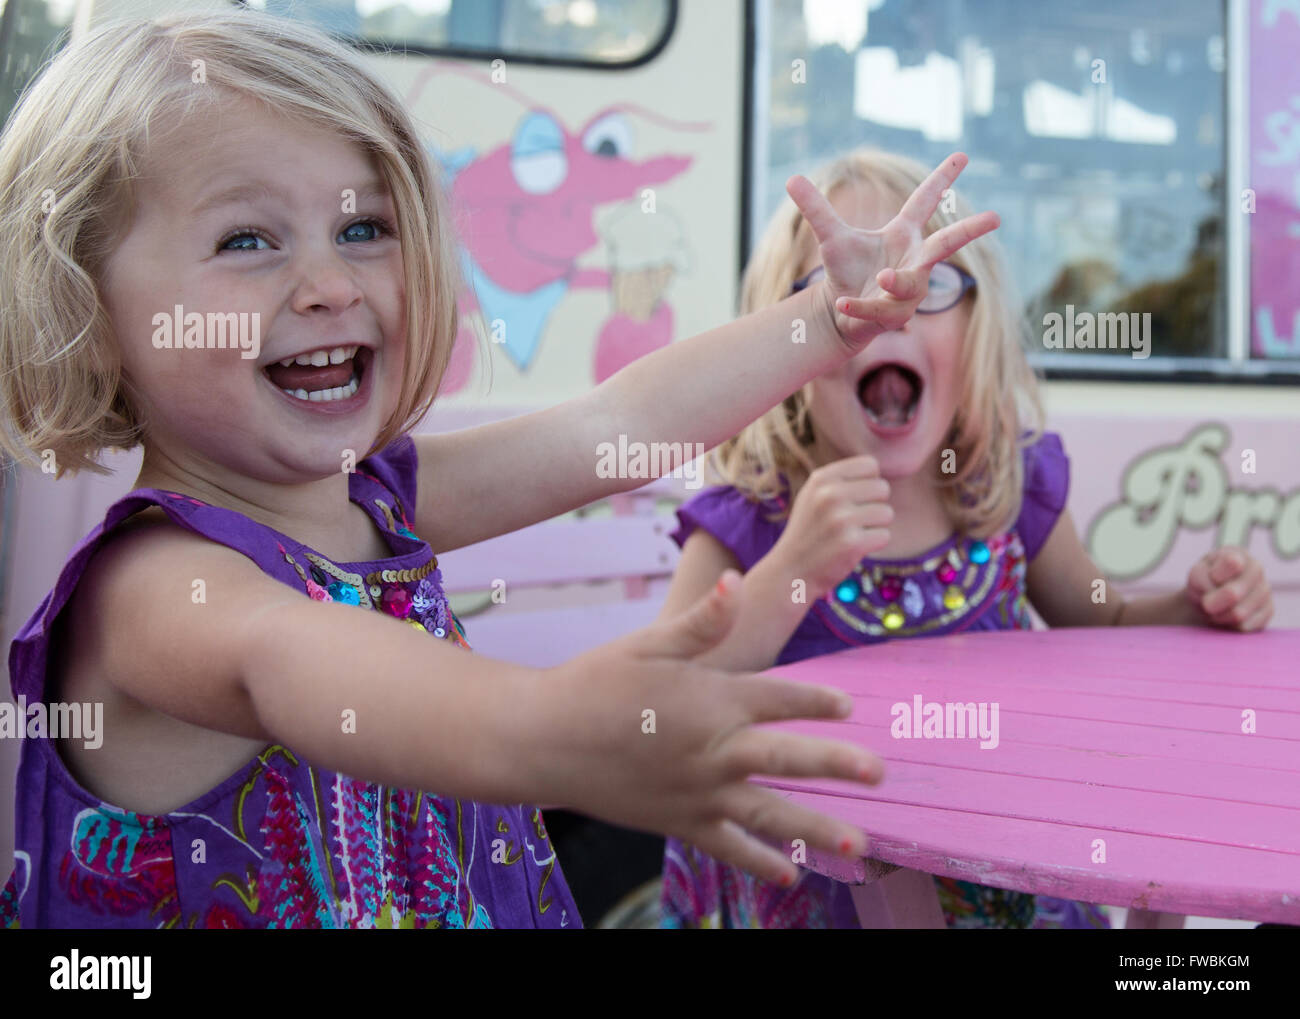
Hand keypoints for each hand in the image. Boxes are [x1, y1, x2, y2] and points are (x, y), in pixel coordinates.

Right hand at [532, 570, 883, 885]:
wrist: (540, 740)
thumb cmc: (592, 683)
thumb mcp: (647, 644)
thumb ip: (702, 621)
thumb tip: (737, 581)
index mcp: (710, 700)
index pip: (777, 698)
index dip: (816, 702)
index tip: (848, 707)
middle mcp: (712, 750)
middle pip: (787, 758)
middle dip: (837, 765)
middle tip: (880, 773)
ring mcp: (698, 793)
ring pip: (769, 813)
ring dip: (817, 829)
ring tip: (860, 845)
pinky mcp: (678, 822)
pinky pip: (727, 847)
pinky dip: (759, 863)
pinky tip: (791, 878)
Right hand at [769, 455, 892, 601]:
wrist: (790, 571)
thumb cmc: (808, 532)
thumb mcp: (812, 496)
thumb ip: (839, 480)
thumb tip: (875, 468)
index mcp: (821, 478)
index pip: (870, 465)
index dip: (869, 484)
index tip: (854, 500)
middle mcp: (829, 494)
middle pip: (883, 488)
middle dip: (874, 506)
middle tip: (853, 522)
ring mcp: (840, 519)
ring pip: (887, 513)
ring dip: (875, 527)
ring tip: (851, 534)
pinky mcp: (851, 543)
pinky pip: (885, 536)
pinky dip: (874, 544)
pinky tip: (854, 548)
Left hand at [787, 152, 999, 351]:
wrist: (840, 312)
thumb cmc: (846, 270)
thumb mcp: (831, 238)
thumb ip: (816, 209)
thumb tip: (791, 177)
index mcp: (903, 235)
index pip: (925, 202)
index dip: (942, 178)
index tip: (963, 154)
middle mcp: (914, 261)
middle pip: (947, 244)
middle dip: (971, 230)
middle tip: (997, 217)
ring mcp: (908, 290)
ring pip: (909, 283)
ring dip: (897, 281)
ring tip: (882, 277)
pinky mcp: (893, 315)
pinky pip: (877, 308)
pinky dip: (858, 305)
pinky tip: (841, 302)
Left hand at [1185, 546, 1272, 630]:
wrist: (1209, 599)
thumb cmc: (1203, 582)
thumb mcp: (1195, 576)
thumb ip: (1202, 580)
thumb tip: (1223, 598)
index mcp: (1238, 554)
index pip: (1231, 563)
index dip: (1214, 577)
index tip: (1209, 578)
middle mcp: (1256, 569)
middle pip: (1232, 594)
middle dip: (1211, 602)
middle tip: (1206, 602)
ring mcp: (1265, 590)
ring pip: (1238, 614)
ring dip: (1219, 615)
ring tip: (1217, 608)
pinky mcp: (1268, 611)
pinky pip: (1244, 627)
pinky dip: (1230, 626)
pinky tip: (1228, 616)